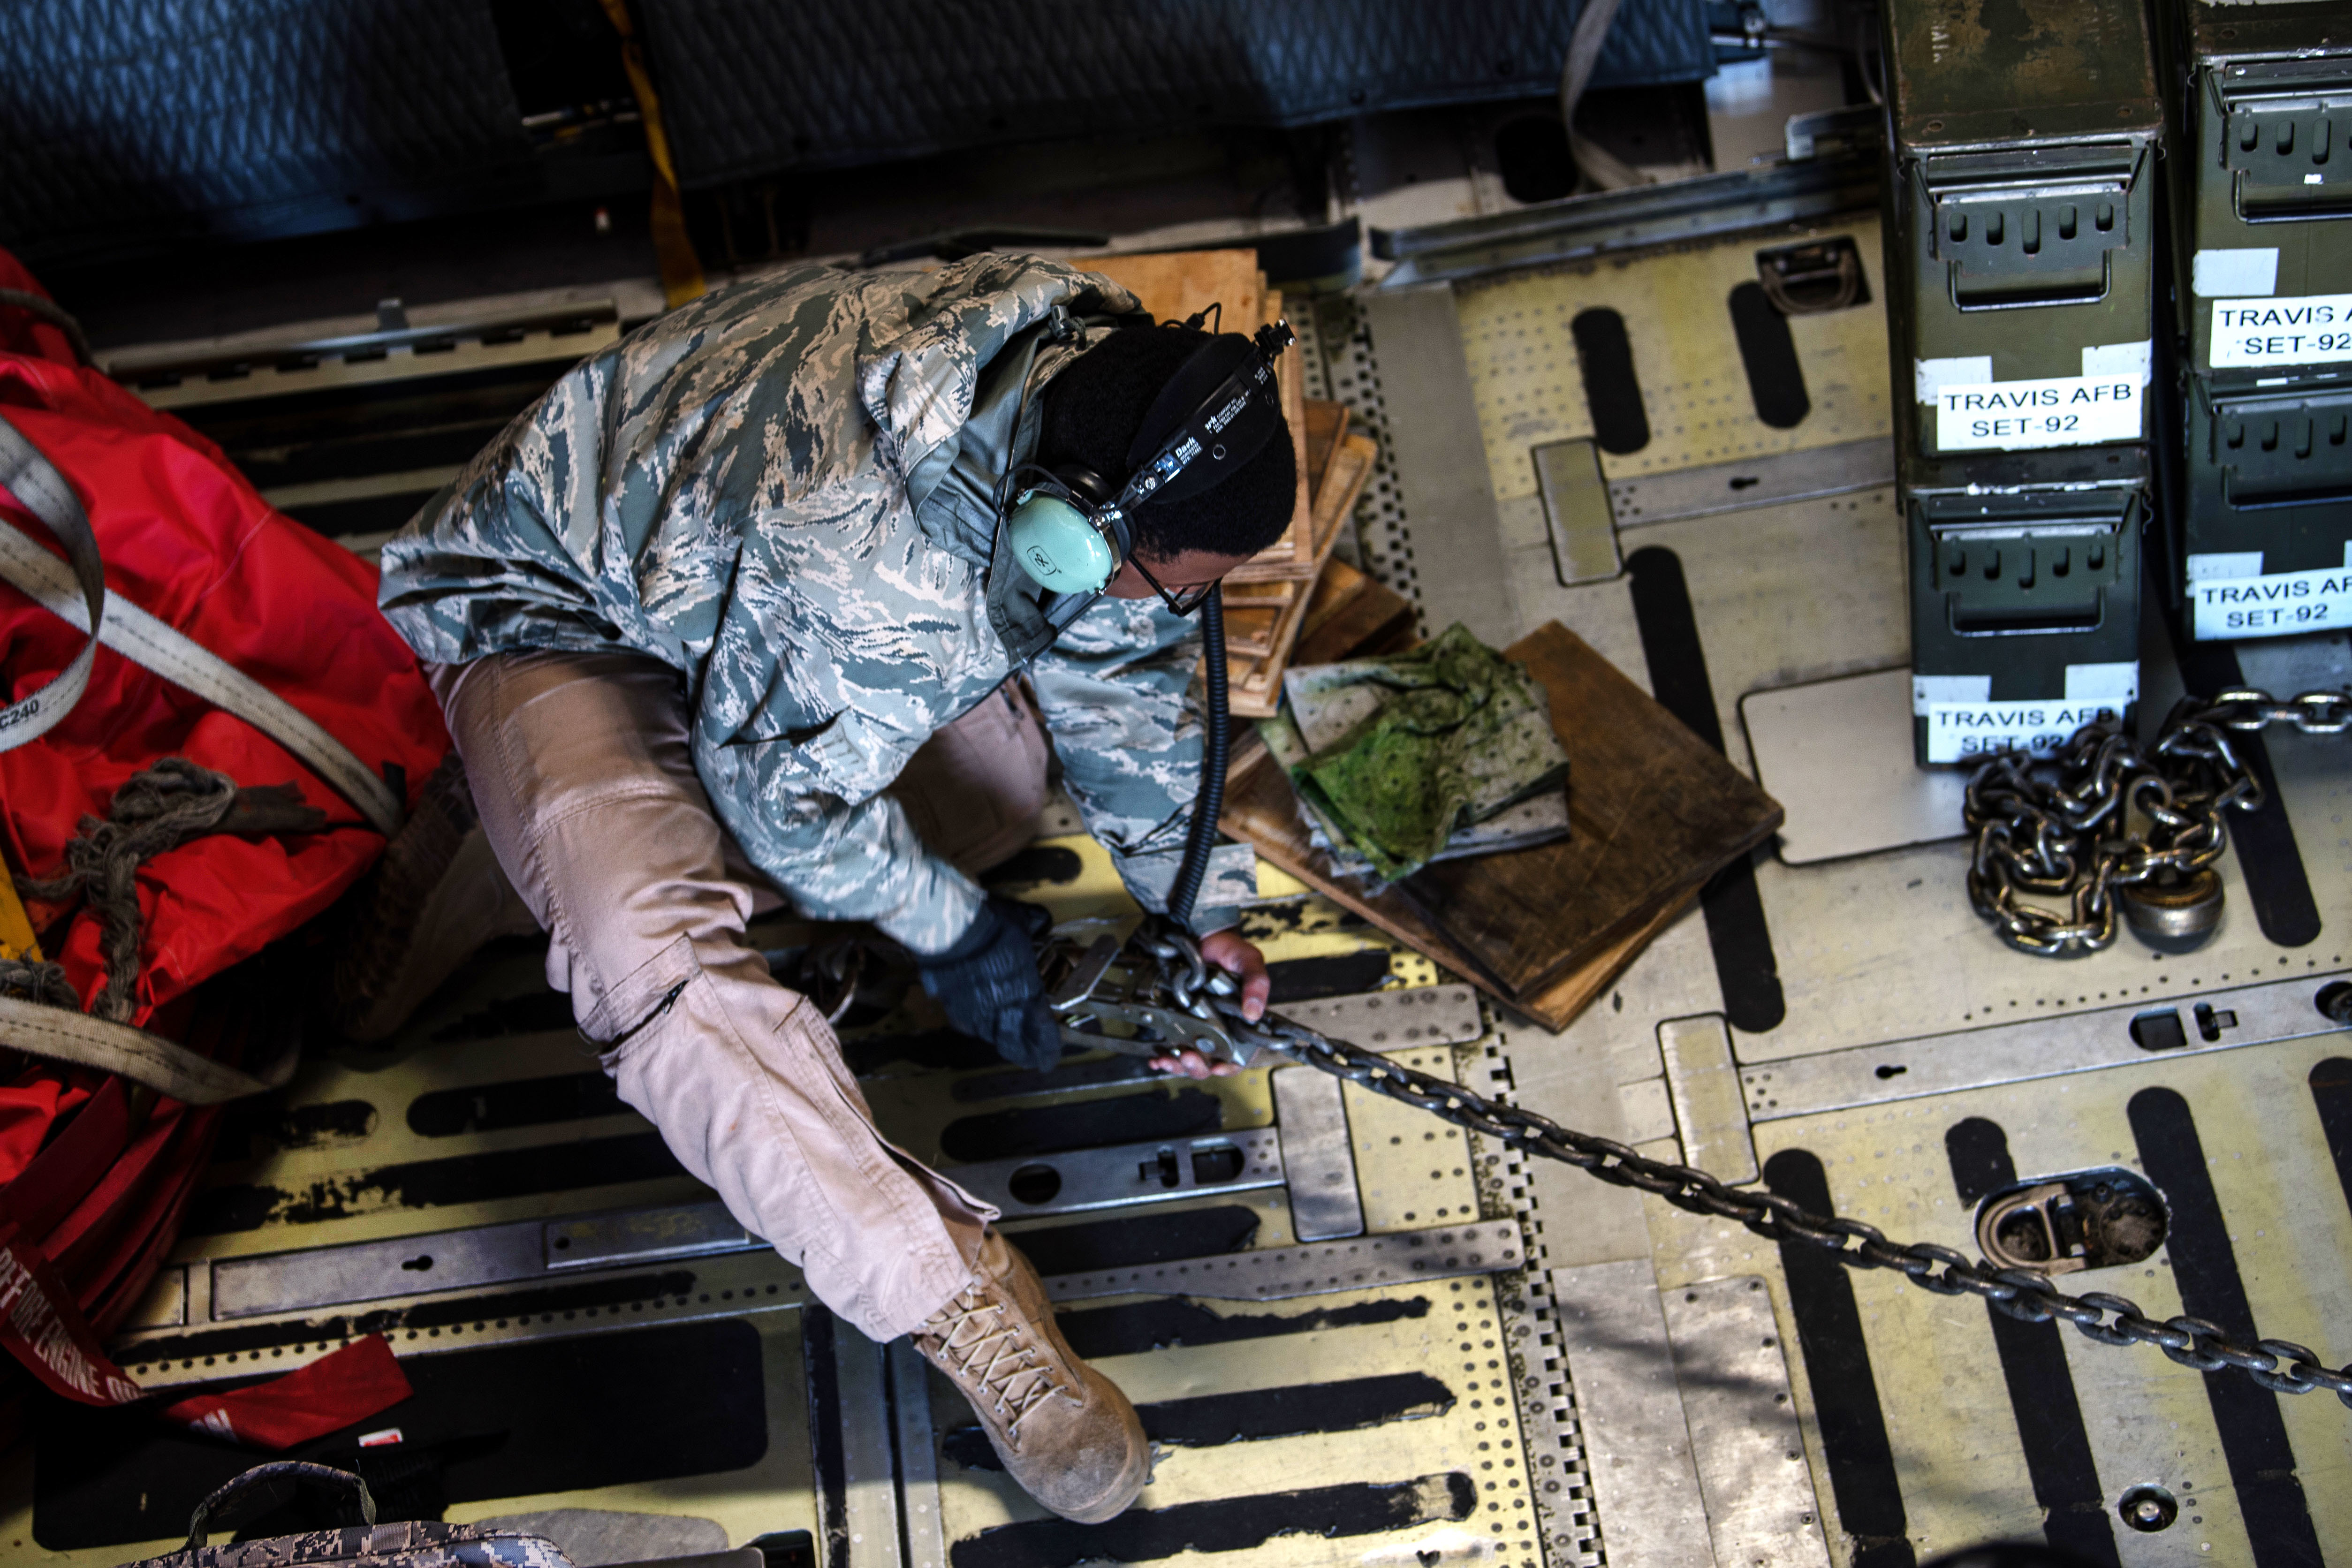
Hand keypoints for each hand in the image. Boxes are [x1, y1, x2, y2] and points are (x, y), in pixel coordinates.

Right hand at [916, 897, 1060, 1072]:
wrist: (950, 928)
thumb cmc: (992, 924)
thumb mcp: (1023, 920)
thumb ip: (1037, 925)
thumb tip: (1044, 923)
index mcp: (1026, 992)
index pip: (1042, 1029)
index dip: (1048, 1047)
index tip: (1050, 1059)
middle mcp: (1002, 1009)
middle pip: (1015, 1043)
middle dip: (1025, 1054)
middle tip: (1032, 1061)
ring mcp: (975, 1012)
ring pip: (991, 1036)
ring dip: (1001, 1041)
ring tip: (1007, 1045)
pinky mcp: (952, 1007)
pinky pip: (967, 1024)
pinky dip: (976, 1026)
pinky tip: (978, 1024)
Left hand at [1148, 929, 1269, 1079]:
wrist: (1199, 933)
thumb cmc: (1229, 949)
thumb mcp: (1249, 961)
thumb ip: (1257, 983)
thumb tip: (1254, 1013)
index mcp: (1239, 1022)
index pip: (1239, 1055)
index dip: (1229, 1066)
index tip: (1217, 1066)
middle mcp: (1217, 1028)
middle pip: (1209, 1061)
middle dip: (1198, 1066)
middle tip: (1188, 1058)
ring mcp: (1195, 1025)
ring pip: (1188, 1057)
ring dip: (1177, 1064)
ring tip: (1167, 1060)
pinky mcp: (1175, 1019)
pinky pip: (1169, 1044)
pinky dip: (1162, 1054)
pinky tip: (1156, 1055)